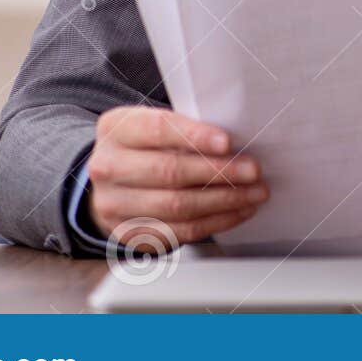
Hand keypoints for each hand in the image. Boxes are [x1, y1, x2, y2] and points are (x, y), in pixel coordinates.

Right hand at [86, 107, 268, 247]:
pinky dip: (215, 221)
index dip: (194, 136)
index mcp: (115, 128)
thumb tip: (234, 143)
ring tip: (254, 193)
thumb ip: (184, 129)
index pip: (157, 129)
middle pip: (170, 171)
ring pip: (178, 205)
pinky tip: (237, 211)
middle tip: (253, 170)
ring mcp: (114, 204)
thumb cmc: (145, 147)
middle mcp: (108, 166)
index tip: (227, 142)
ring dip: (224, 200)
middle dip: (219, 172)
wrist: (111, 184)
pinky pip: (180, 231)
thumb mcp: (153, 127)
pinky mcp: (129, 233)